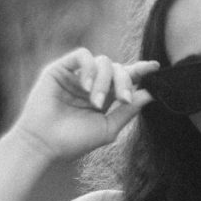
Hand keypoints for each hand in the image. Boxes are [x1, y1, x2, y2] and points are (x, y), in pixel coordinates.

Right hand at [10, 48, 158, 159]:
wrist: (44, 145)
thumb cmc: (73, 141)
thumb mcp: (108, 128)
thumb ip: (128, 111)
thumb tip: (150, 94)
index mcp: (104, 96)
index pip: (125, 78)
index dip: (140, 71)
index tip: (155, 67)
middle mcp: (92, 83)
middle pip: (118, 68)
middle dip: (125, 82)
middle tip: (123, 100)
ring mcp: (76, 75)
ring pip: (103, 61)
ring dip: (105, 81)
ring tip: (96, 102)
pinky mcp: (60, 68)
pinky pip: (83, 55)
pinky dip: (90, 69)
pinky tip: (87, 88)